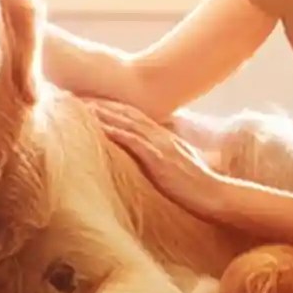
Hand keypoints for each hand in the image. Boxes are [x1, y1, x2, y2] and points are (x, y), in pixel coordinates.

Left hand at [87, 99, 222, 216]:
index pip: (134, 116)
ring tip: (82, 107)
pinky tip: (99, 127)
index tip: (92, 102)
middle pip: (127, 114)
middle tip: (78, 96)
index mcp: (164, 137)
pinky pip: (133, 141)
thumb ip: (164, 156)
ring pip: (127, 123)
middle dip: (102, 104)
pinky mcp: (159, 159)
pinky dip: (115, 132)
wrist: (215, 196)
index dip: (112, 107)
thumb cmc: (197, 186)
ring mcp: (160, 146)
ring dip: (104, 114)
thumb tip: (149, 157)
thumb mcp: (179, 165)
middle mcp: (161, 136)